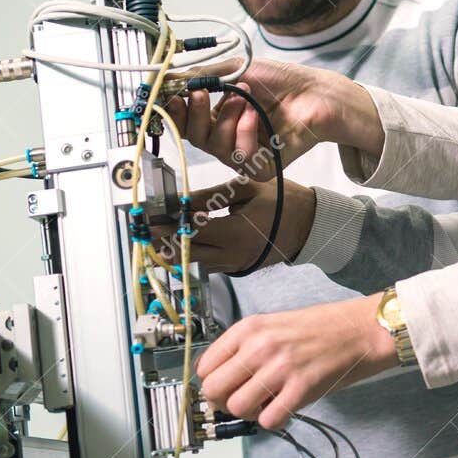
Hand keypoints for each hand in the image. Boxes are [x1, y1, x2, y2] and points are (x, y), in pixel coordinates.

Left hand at [157, 177, 315, 273]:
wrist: (310, 224)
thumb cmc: (282, 200)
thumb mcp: (246, 189)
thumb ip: (210, 196)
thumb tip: (181, 201)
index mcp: (235, 232)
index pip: (188, 233)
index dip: (165, 227)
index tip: (149, 220)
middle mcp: (232, 255)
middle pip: (186, 254)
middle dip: (164, 242)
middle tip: (147, 231)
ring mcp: (235, 265)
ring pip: (195, 262)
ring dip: (177, 250)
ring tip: (162, 235)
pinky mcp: (238, 269)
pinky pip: (209, 264)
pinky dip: (195, 254)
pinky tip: (187, 241)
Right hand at [165, 58, 378, 178]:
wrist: (315, 91)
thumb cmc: (282, 80)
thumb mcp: (234, 70)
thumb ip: (201, 75)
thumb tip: (166, 78)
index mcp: (219, 116)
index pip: (186, 122)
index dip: (175, 112)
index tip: (171, 96)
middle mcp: (229, 136)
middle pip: (194, 138)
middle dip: (196, 114)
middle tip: (203, 93)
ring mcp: (245, 153)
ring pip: (215, 148)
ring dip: (226, 119)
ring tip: (245, 99)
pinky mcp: (263, 167)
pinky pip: (240, 158)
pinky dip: (245, 133)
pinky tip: (257, 117)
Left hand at [195, 293, 397, 429]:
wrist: (360, 329)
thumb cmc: (319, 328)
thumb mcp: (272, 326)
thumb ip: (243, 348)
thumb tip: (219, 380)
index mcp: (249, 328)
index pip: (204, 367)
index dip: (213, 382)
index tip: (226, 387)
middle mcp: (260, 346)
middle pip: (214, 390)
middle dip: (224, 401)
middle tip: (243, 399)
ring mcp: (280, 367)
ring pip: (237, 408)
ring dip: (249, 412)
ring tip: (265, 403)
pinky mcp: (301, 388)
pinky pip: (268, 420)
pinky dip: (272, 420)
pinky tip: (284, 407)